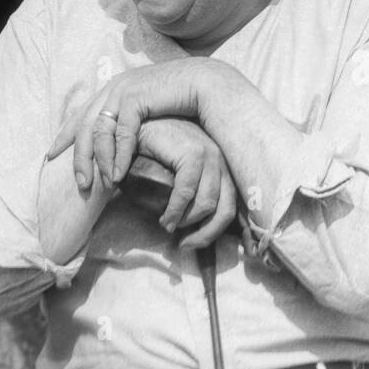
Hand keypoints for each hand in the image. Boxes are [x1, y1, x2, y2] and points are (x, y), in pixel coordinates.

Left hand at [46, 60, 223, 190]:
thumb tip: (122, 137)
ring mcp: (123, 91)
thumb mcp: (150, 108)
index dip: (65, 135)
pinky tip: (120, 173)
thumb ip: (133, 118)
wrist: (205, 83)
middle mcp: (113, 87)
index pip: (82, 114)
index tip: (52, 154)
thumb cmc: (182, 98)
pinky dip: (119, 155)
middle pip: (83, 126)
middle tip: (78, 182)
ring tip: (100, 184)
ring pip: (98, 131)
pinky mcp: (136, 98)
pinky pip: (121, 132)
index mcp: (114, 88)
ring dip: (98, 161)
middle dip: (78, 157)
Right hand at [124, 118, 237, 247]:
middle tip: (182, 243)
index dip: (212, 232)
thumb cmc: (157, 152)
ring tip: (167, 224)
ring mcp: (210, 155)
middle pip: (224, 211)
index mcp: (221, 168)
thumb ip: (191, 195)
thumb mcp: (179, 176)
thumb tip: (195, 229)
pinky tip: (164, 216)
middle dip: (203, 234)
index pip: (229, 208)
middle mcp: (221, 161)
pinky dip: (175, 209)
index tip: (191, 243)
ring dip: (185, 221)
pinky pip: (187, 191)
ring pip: (207, 204)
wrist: (140, 125)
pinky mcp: (192, 152)